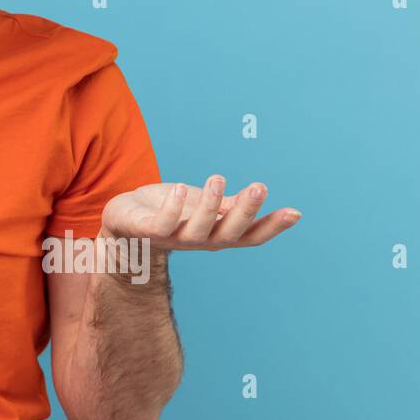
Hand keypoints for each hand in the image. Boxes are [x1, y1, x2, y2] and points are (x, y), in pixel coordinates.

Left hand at [100, 175, 299, 251]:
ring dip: (209, 205)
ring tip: (218, 178)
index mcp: (216, 234)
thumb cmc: (168, 212)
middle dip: (245, 211)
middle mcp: (199, 241)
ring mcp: (173, 239)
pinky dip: (172, 208)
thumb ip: (229, 205)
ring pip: (197, 229)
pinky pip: (161, 224)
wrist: (124, 222)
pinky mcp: (147, 231)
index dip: (272, 227)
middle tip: (260, 186)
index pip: (250, 236)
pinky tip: (181, 188)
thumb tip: (262, 195)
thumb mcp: (202, 205)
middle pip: (228, 233)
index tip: (295, 212)